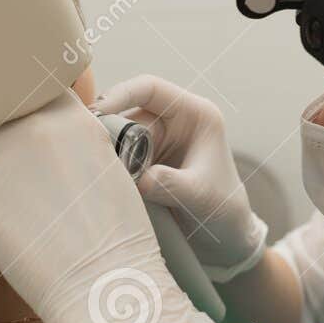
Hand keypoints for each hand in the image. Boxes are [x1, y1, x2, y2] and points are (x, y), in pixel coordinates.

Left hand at [0, 89, 221, 322]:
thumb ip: (71, 141)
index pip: (27, 85)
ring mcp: (0, 139)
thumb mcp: (104, 168)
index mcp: (72, 113)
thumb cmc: (109, 241)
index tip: (16, 135)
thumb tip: (34, 146)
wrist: (102, 279)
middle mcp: (35, 115)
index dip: (17, 109)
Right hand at [93, 74, 267, 280]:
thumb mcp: (201, 196)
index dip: (121, 94)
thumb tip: (140, 180)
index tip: (97, 112)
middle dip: (111, 134)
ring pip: (120, 137)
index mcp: (196, 114)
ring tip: (103, 175)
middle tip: (97, 157)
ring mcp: (158, 140)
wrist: (226, 234)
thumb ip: (171, 184)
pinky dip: (112, 168)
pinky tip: (104, 181)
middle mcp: (174, 121)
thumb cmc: (224, 208)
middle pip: (129, 114)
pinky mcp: (146, 160)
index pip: (150, 88)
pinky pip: (120, 157)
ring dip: (111, 154)